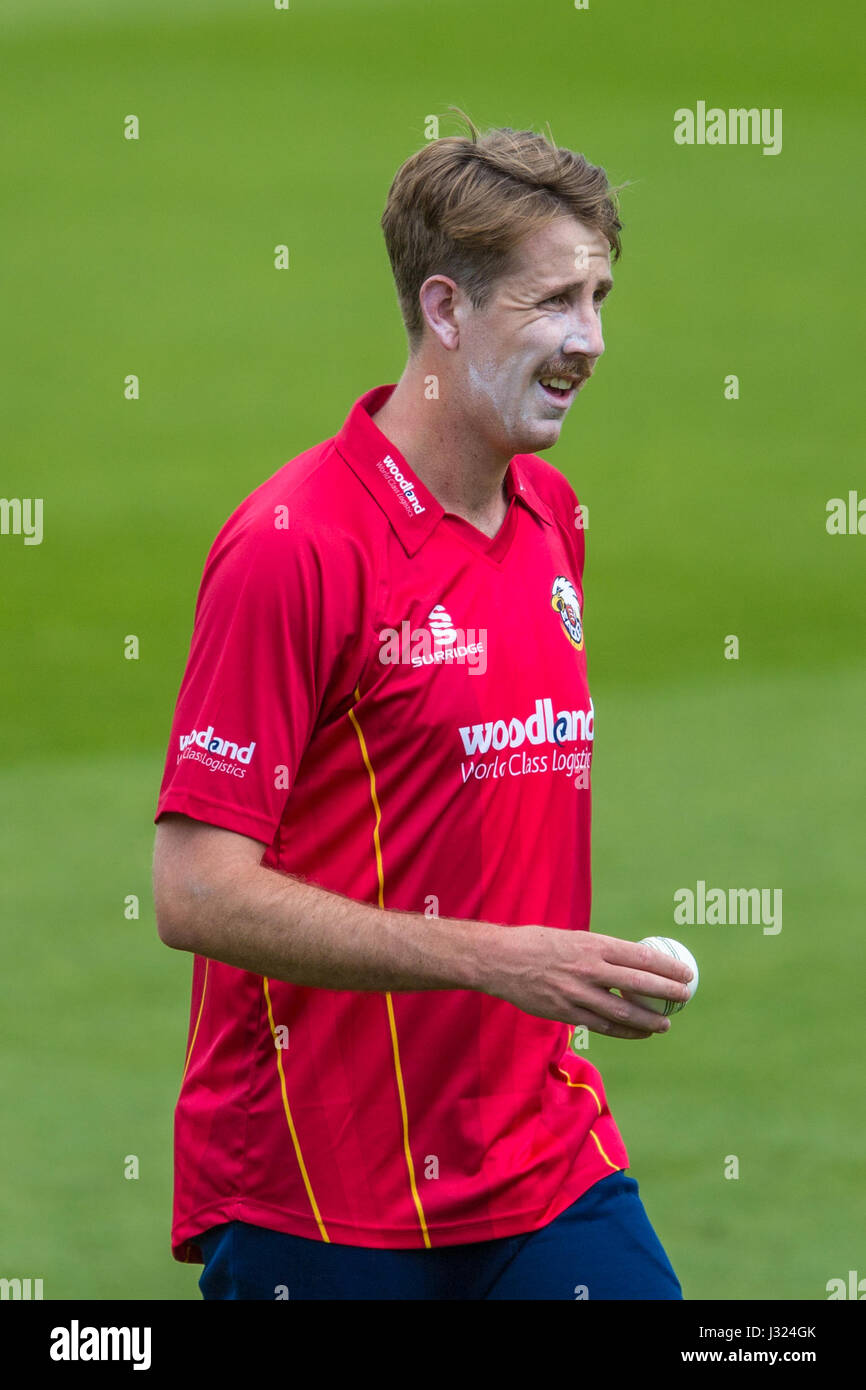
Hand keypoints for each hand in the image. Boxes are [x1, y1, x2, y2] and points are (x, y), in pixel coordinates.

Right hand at [485, 926, 693, 1037]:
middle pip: (638, 985)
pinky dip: (625, 1032)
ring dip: (650, 1020)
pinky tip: (639, 1033)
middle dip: (668, 993)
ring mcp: (577, 994)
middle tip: (686, 997)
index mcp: (593, 945)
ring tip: (666, 1023)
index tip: (686, 973)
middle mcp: (588, 969)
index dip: (668, 967)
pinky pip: (602, 1027)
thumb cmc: (538, 944)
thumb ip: (600, 951)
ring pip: (623, 1013)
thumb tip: (632, 962)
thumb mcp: (573, 937)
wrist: (500, 960)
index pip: (640, 957)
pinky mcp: (566, 1013)